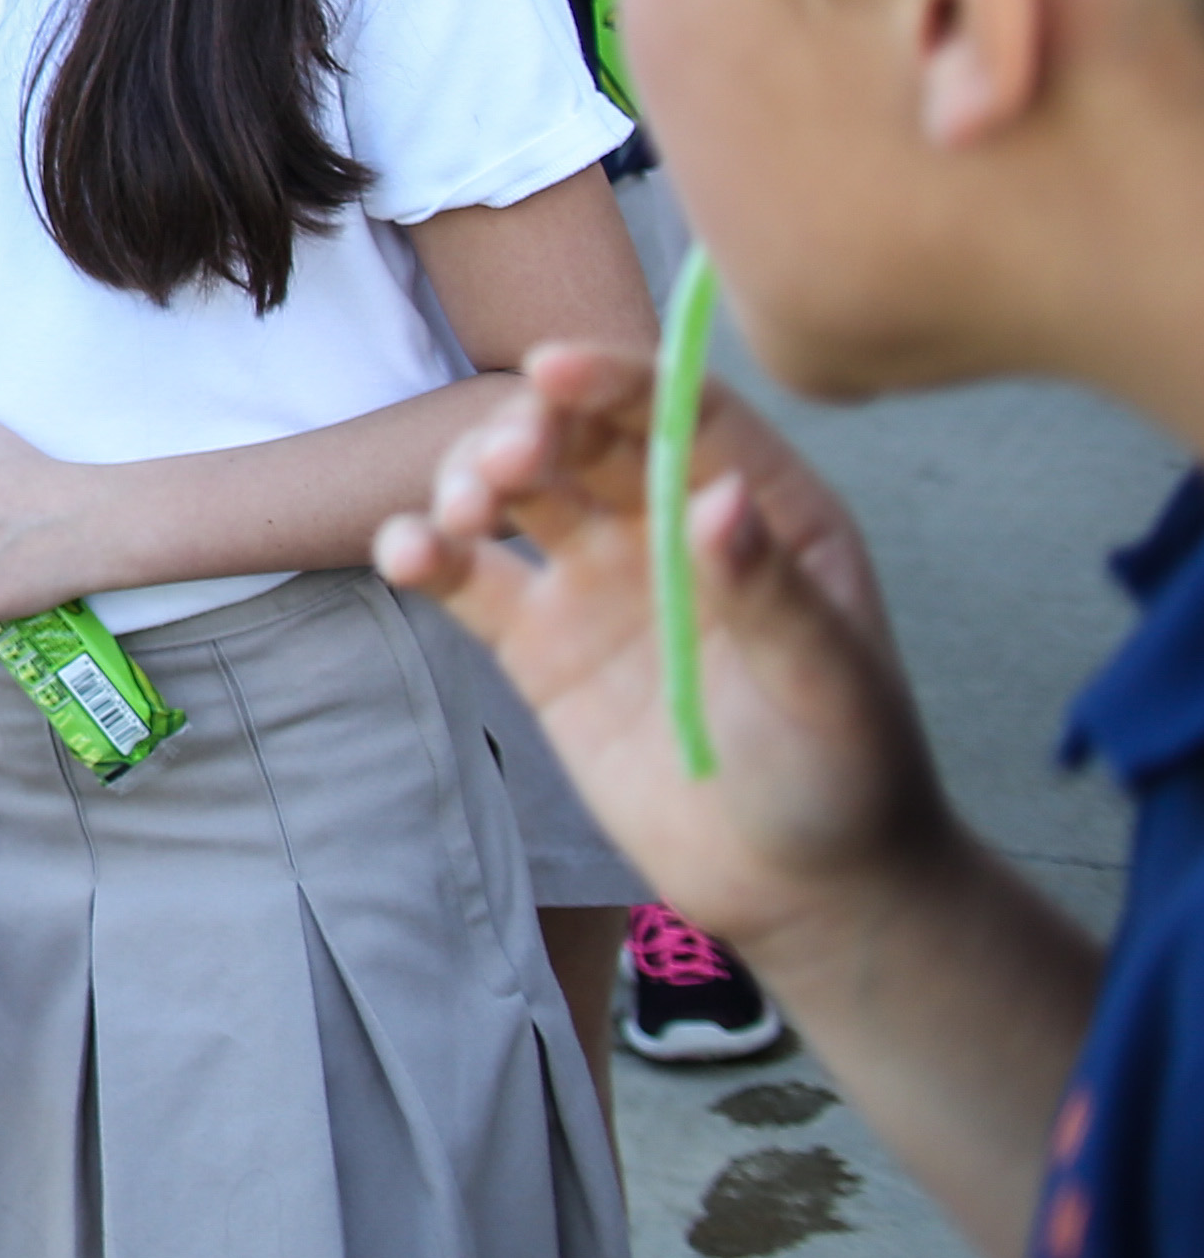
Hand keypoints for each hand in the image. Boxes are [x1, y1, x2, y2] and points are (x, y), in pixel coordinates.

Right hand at [376, 341, 948, 954]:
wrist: (800, 888)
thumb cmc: (849, 779)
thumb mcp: (828, 684)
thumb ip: (771, 593)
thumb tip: (718, 498)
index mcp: (764, 511)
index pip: (682, 413)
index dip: (616, 380)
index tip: (552, 369)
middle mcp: (672, 527)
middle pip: (583, 436)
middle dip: (530, 428)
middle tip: (506, 465)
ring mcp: (601, 581)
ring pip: (517, 490)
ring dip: (471, 477)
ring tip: (460, 516)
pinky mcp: (542, 643)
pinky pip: (470, 579)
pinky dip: (428, 554)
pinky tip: (410, 555)